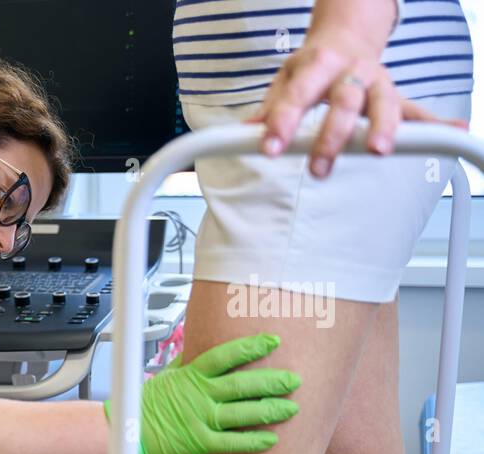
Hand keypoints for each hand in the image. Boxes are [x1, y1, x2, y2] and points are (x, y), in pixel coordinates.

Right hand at [104, 332, 300, 453]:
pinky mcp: (199, 443)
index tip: (273, 341)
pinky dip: (253, 441)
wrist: (128, 435)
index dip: (251, 347)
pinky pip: (231, 442)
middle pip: (242, 385)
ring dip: (270, 410)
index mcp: (191, 376)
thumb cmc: (145, 406)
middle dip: (272, 381)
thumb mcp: (165, 378)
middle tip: (295, 380)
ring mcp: (200, 419)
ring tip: (292, 408)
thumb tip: (199, 346)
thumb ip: (186, 363)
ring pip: (242, 413)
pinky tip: (272, 440)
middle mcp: (199, 396)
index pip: (226, 356)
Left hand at [247, 29, 468, 177]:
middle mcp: (351, 73)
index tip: (269, 148)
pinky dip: (437, 124)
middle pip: (344, 103)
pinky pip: (417, 111)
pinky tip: (456, 132)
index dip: (282, 122)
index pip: (297, 96)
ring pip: (383, 104)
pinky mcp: (394, 96)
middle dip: (332, 136)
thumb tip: (246, 133)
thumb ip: (270, 107)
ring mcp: (377, 83)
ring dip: (383, 128)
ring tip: (381, 150)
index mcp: (317, 66)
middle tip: (318, 167)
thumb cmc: (312, 66)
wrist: (347, 37)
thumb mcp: (286, 78)